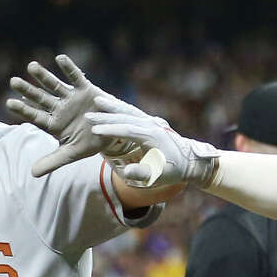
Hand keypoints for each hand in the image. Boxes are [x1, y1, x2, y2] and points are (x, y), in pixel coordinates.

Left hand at [6, 56, 143, 176]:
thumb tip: (32, 174)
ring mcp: (71, 98)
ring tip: (31, 66)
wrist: (112, 134)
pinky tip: (59, 58)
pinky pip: (76, 77)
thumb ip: (52, 161)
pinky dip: (69, 68)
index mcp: (54, 123)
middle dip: (28, 89)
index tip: (9, 102)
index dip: (23, 109)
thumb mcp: (71, 154)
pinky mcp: (85, 90)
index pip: (35, 115)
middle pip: (41, 98)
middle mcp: (60, 108)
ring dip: (43, 76)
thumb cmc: (89, 143)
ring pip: (55, 85)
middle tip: (13, 81)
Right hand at [86, 107, 219, 187]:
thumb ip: (143, 173)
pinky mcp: (150, 122)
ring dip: (113, 106)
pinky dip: (121, 107)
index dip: (110, 130)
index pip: (127, 130)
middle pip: (126, 118)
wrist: (188, 161)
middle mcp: (151, 126)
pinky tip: (111, 103)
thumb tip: (127, 171)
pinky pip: (133, 112)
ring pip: (129, 111)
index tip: (94, 130)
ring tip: (97, 100)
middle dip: (106, 117)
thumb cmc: (172, 170)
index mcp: (152, 137)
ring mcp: (151, 122)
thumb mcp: (158, 176)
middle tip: (88, 116)